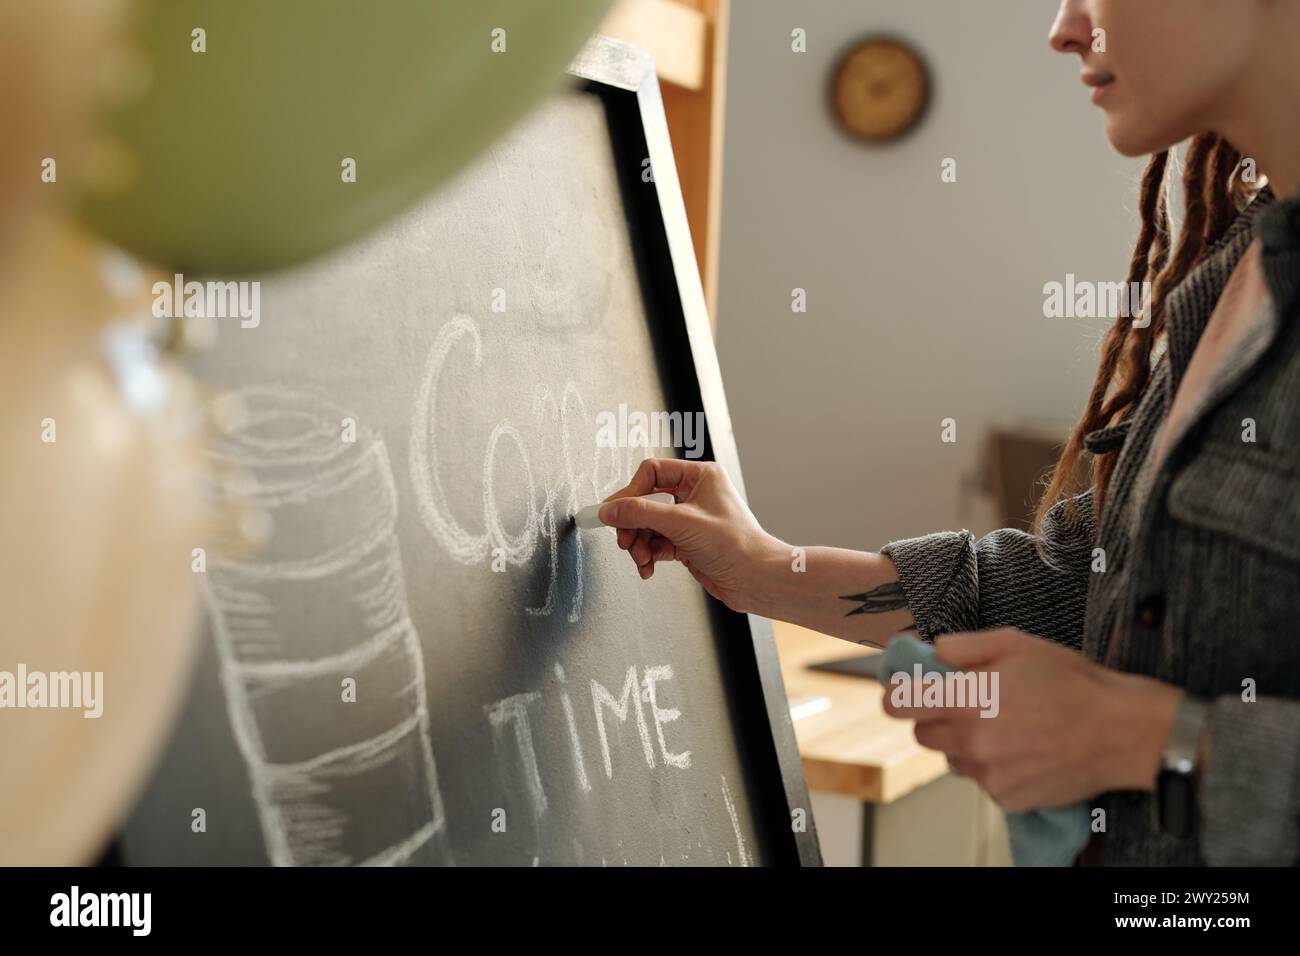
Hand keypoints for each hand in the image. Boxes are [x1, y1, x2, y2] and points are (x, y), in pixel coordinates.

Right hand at [598, 458, 785, 612]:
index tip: (614, 511)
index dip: (630, 492)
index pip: (652, 473)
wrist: (756, 580)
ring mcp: (689, 520)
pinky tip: (648, 566)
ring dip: (638, 543)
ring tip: (640, 557)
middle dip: (633, 524)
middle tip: (625, 539)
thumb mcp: (682, 523)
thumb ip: (641, 514)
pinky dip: (648, 555)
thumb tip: (611, 509)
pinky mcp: (686, 543)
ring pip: (648, 525)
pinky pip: (656, 543)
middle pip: (646, 502)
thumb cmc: (737, 545)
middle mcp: (694, 495)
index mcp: (700, 476)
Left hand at [881, 628, 1182, 811]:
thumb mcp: (1016, 643)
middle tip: (966, 706)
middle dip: (935, 719)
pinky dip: (994, 769)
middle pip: (922, 734)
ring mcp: (990, 774)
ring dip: (964, 746)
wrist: (1120, 731)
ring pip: (952, 760)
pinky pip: (983, 781)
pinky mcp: (1008, 798)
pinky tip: (1023, 751)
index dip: (897, 696)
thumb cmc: (1070, 682)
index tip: (902, 693)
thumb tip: (930, 652)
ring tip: (1002, 729)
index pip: (900, 704)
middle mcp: (972, 741)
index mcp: (968, 699)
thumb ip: (963, 646)